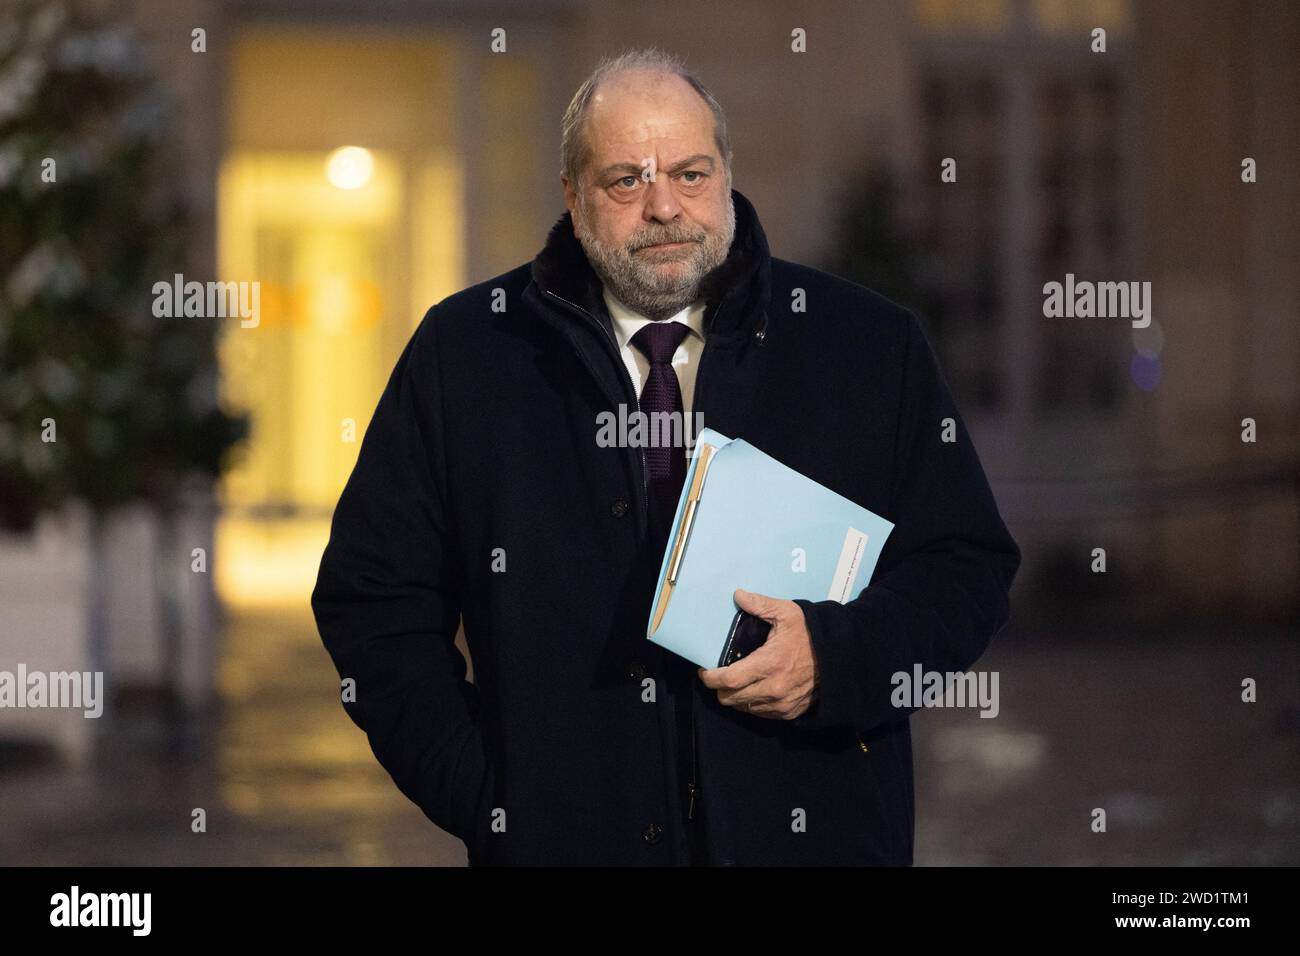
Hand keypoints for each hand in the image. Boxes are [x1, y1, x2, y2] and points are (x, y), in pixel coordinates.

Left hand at [697, 589, 818, 719]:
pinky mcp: (789, 712)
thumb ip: (760, 605)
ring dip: (736, 697)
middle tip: (721, 674)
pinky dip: (753, 704)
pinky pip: (761, 713)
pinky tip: (757, 688)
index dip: (710, 678)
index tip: (704, 671)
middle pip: (730, 698)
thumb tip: (738, 595)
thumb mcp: (787, 613)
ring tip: (739, 681)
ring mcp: (781, 703)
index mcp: (769, 663)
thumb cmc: (812, 634)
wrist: (840, 657)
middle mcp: (773, 688)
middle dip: (720, 688)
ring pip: (743, 708)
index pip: (728, 680)